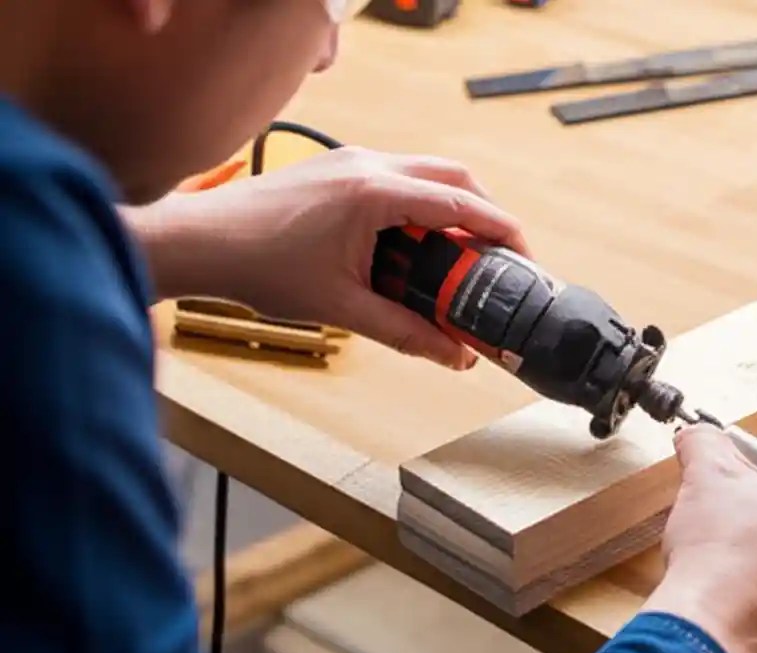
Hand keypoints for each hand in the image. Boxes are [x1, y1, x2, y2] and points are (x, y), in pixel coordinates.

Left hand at [132, 146, 526, 368]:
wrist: (199, 242)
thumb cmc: (257, 266)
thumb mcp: (342, 308)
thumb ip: (406, 332)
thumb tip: (453, 355)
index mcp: (373, 193)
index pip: (460, 201)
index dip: (501, 229)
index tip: (524, 255)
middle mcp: (367, 164)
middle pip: (454, 175)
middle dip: (486, 213)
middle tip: (500, 255)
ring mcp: (351, 160)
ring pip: (427, 171)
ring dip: (453, 206)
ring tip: (461, 255)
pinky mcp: (339, 167)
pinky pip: (398, 175)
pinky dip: (422, 202)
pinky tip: (417, 242)